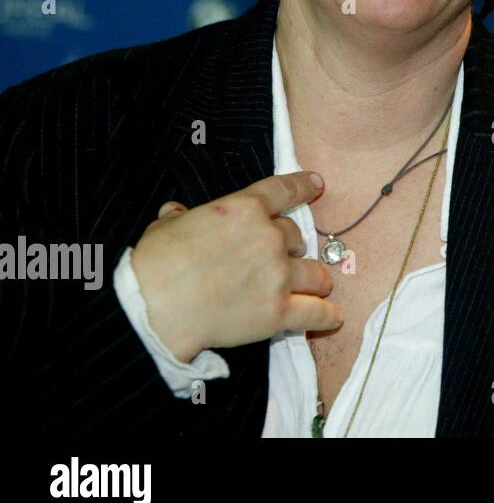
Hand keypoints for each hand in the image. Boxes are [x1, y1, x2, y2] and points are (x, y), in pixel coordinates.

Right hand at [132, 171, 340, 362]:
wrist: (152, 310)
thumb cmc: (153, 265)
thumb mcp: (164, 228)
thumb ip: (179, 218)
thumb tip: (176, 212)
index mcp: (244, 209)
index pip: (284, 190)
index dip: (304, 186)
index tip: (318, 184)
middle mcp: (269, 238)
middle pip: (297, 236)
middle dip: (291, 247)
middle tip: (280, 259)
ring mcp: (278, 276)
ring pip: (316, 273)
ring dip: (314, 279)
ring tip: (312, 287)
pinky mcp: (278, 312)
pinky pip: (317, 313)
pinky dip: (326, 315)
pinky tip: (331, 317)